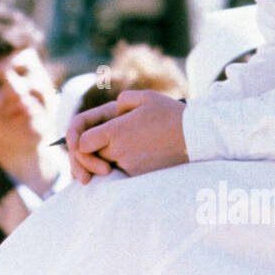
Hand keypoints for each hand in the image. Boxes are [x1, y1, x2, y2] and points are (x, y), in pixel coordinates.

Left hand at [66, 90, 187, 183]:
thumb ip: (121, 102)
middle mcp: (120, 152)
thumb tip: (113, 115)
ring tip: (108, 156)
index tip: (84, 139)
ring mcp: (130, 167)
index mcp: (116, 131)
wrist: (197, 137)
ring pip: (105, 168)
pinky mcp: (140, 177)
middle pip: (90, 158)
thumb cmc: (171, 114)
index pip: (81, 143)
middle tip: (93, 150)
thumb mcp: (145, 97)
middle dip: (88, 154)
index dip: (77, 141)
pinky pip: (121, 175)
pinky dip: (119, 169)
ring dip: (102, 162)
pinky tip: (124, 160)